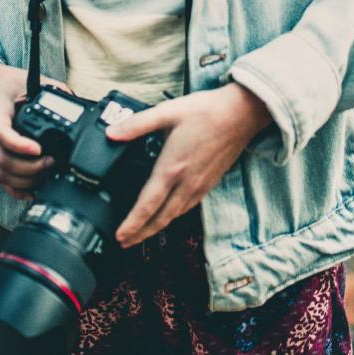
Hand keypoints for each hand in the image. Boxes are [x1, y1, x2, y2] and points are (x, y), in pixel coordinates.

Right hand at [0, 62, 66, 200]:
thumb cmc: (2, 82)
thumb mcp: (24, 78)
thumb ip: (49, 87)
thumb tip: (73, 99)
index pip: (1, 132)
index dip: (18, 145)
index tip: (38, 149)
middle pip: (2, 160)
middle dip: (29, 168)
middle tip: (51, 162)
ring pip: (0, 172)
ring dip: (24, 179)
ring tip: (46, 173)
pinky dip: (14, 189)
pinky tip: (31, 192)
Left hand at [105, 83, 272, 247]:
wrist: (241, 114)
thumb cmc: (207, 111)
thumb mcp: (167, 112)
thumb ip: (137, 124)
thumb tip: (112, 133)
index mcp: (172, 168)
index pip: (147, 205)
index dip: (132, 224)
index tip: (119, 236)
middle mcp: (186, 182)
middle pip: (160, 218)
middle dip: (141, 234)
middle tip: (125, 243)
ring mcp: (200, 185)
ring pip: (175, 215)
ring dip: (156, 228)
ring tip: (142, 234)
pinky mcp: (210, 183)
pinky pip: (188, 208)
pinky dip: (173, 217)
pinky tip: (169, 214)